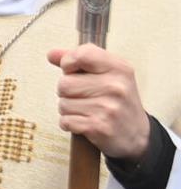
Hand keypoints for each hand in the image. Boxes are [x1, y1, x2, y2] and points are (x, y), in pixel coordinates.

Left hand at [48, 44, 149, 161]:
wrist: (137, 134)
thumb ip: (79, 61)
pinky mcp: (99, 127)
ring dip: (68, 109)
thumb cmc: (117, 100)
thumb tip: (51, 54)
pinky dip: (69, 124)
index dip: (68, 62)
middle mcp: (115, 86)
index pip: (82, 54)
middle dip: (67, 92)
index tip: (73, 71)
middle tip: (84, 97)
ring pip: (63, 104)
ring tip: (86, 110)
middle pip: (64, 83)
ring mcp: (108, 107)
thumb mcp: (107, 74)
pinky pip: (65, 121)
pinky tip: (84, 122)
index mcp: (119, 68)